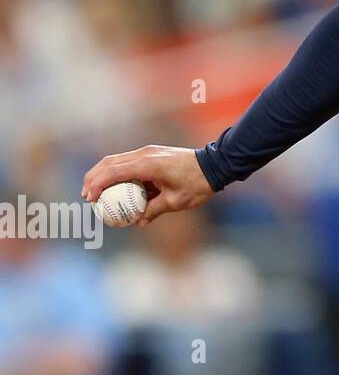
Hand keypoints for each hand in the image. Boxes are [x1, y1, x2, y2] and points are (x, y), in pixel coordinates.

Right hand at [83, 145, 214, 226]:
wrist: (216, 164)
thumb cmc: (198, 183)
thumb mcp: (175, 201)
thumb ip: (154, 210)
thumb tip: (139, 222)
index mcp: (149, 164)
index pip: (114, 172)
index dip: (97, 185)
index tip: (90, 199)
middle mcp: (146, 154)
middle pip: (110, 163)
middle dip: (94, 178)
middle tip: (87, 197)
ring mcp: (149, 152)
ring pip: (117, 160)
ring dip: (104, 175)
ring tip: (96, 193)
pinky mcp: (153, 154)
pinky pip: (130, 163)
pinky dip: (119, 174)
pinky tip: (117, 189)